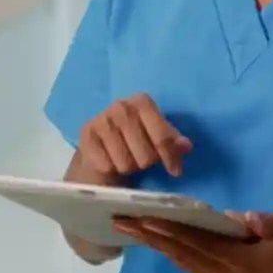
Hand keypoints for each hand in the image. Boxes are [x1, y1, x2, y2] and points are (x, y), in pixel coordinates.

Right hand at [74, 93, 192, 184]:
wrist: (100, 146)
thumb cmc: (135, 140)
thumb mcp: (157, 138)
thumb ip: (172, 141)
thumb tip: (186, 146)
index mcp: (143, 101)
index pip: (162, 137)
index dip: (170, 157)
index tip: (175, 171)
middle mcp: (121, 106)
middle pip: (145, 154)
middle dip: (145, 162)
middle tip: (140, 158)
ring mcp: (101, 119)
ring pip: (125, 163)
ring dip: (128, 166)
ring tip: (125, 158)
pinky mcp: (86, 134)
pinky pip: (106, 165)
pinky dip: (110, 168)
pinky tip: (109, 159)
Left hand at [113, 212, 272, 272]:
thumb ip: (258, 222)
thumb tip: (232, 217)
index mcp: (240, 263)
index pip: (195, 242)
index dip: (166, 229)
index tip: (141, 218)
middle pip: (181, 256)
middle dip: (151, 238)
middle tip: (122, 223)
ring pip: (186, 267)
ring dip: (162, 247)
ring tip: (137, 231)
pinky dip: (182, 258)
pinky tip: (169, 247)